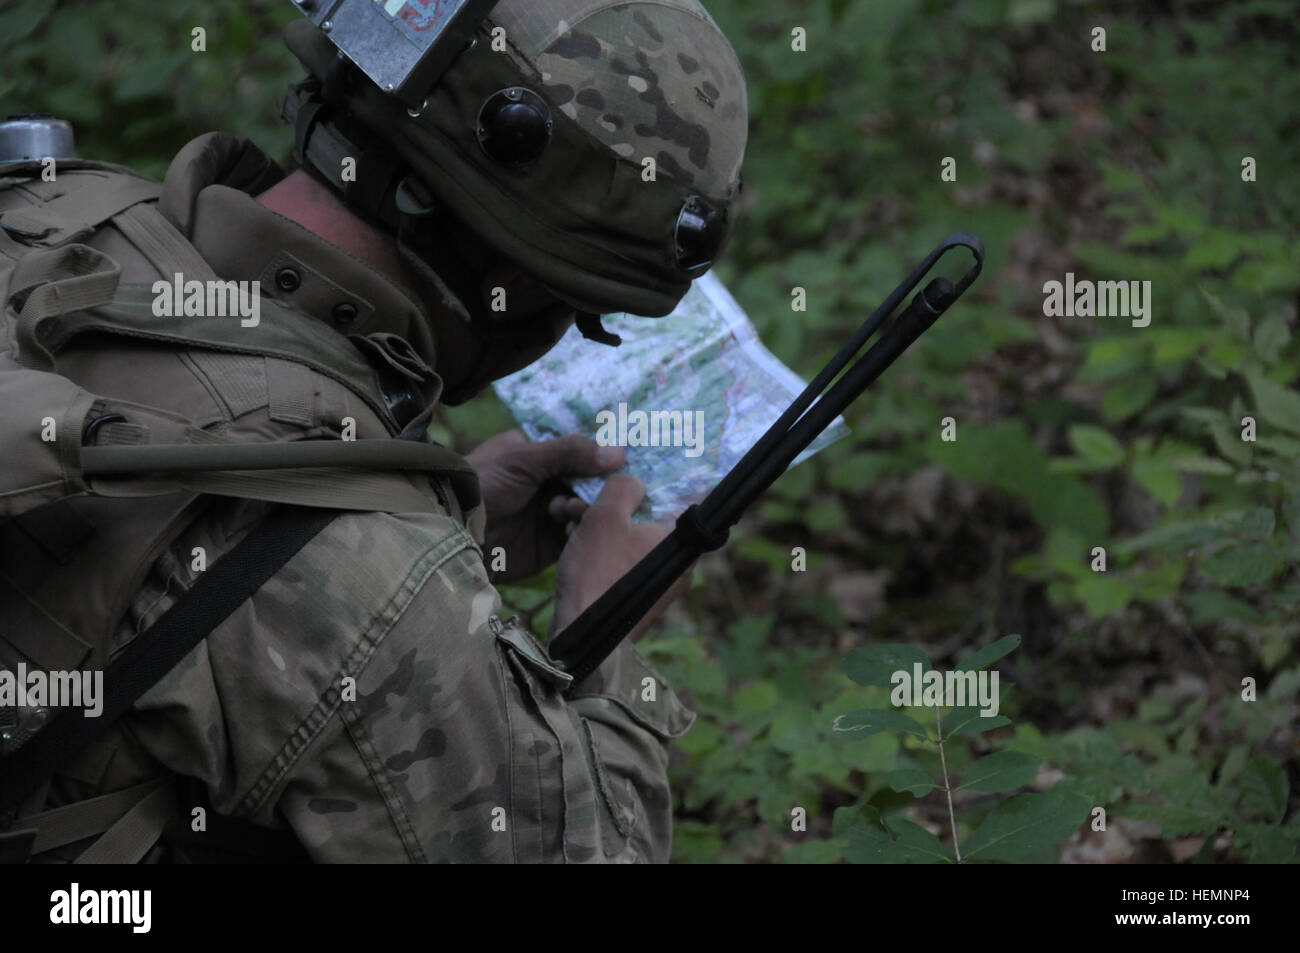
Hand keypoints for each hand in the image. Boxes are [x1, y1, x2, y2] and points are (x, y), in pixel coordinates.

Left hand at [467, 429, 624, 582]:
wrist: (454, 531)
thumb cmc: (484, 484)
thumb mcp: (524, 459)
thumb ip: (570, 452)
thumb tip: (618, 454)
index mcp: (541, 456)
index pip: (582, 453)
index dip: (602, 459)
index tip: (622, 463)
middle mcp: (549, 483)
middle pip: (590, 484)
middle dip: (596, 488)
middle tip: (592, 492)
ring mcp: (551, 514)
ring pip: (588, 511)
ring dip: (585, 510)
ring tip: (570, 511)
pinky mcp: (550, 545)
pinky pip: (578, 537)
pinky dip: (581, 533)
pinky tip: (571, 530)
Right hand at [551, 474, 690, 640]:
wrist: (582, 638)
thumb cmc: (598, 573)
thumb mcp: (607, 516)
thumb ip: (624, 487)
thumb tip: (634, 482)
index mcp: (682, 541)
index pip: (681, 497)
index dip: (655, 479)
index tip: (635, 470)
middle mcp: (678, 563)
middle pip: (647, 518)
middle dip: (612, 504)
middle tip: (583, 498)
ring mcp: (659, 584)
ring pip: (629, 539)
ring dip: (599, 524)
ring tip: (568, 518)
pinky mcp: (636, 598)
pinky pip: (620, 561)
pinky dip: (599, 549)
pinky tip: (571, 541)